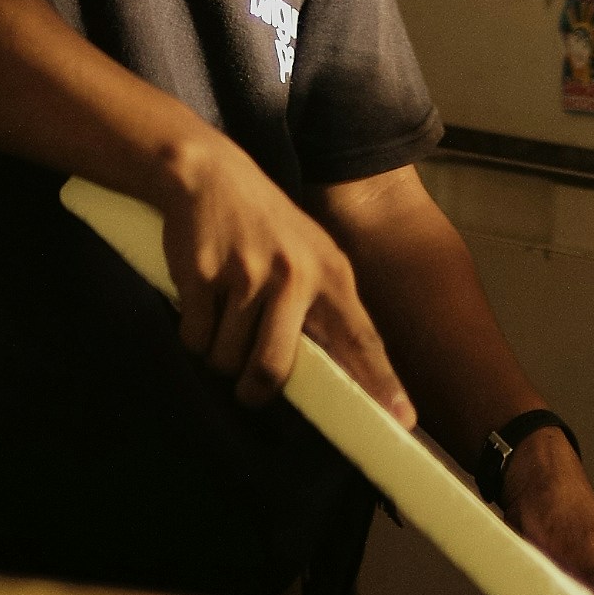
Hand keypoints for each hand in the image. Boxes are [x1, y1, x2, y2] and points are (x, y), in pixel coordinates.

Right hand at [156, 137, 414, 425]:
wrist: (210, 174)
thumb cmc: (265, 224)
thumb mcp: (310, 253)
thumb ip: (324, 307)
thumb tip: (335, 373)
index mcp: (330, 272)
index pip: (361, 337)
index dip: (380, 382)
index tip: (401, 421)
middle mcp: (294, 275)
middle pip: (272, 368)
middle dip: (254, 391)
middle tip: (247, 390)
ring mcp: (246, 274)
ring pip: (225, 358)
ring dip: (217, 355)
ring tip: (221, 318)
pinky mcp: (203, 274)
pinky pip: (194, 337)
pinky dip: (192, 334)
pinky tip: (199, 302)